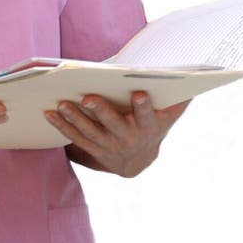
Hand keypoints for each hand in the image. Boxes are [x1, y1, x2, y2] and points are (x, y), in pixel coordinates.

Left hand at [45, 92, 189, 176]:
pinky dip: (61, 125)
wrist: (138, 161)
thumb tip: (193, 81)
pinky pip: (75, 138)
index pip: (146, 117)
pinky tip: (49, 112)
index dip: (143, 107)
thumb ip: (177, 101)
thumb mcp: (168, 117)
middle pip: (113, 125)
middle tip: (89, 97)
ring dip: (75, 118)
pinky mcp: (91, 149)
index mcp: (147, 128)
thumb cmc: (153, 127)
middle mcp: (127, 139)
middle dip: (101, 111)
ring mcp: (108, 146)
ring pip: (90, 132)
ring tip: (61, 103)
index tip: (140, 93)